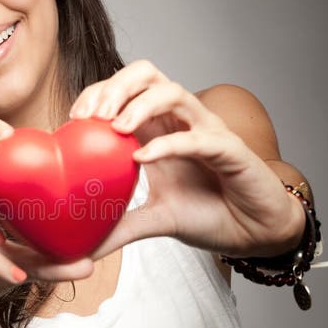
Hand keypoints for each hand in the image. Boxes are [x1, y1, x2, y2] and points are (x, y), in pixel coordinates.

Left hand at [68, 60, 304, 259]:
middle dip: (115, 87)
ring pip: (173, 92)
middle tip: (91, 116)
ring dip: (139, 105)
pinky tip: (142, 157)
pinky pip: (197, 137)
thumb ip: (119, 228)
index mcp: (158, 129)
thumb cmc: (209, 215)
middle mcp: (181, 122)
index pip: (124, 90)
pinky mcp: (229, 149)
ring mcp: (206, 131)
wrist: (254, 234)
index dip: (97, 94)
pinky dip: (167, 144)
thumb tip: (79, 252)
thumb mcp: (154, 221)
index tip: (73, 120)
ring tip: (115, 128)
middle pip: (147, 75)